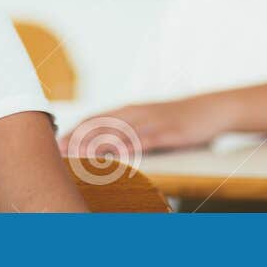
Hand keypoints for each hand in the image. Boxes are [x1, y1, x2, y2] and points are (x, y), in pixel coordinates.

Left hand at [58, 98, 218, 155]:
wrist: (212, 108)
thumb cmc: (177, 119)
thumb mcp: (149, 123)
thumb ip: (129, 132)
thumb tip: (106, 149)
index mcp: (129, 111)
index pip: (94, 119)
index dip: (73, 131)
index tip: (55, 144)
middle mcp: (136, 113)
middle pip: (101, 125)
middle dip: (77, 140)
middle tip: (57, 153)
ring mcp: (153, 121)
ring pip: (120, 133)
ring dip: (97, 145)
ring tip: (78, 157)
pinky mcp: (169, 131)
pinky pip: (147, 140)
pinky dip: (131, 147)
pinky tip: (118, 156)